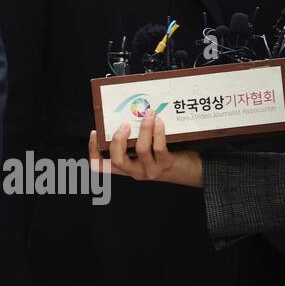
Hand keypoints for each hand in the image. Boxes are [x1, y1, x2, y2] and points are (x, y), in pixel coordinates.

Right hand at [88, 109, 203, 187]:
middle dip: (118, 139)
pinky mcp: (166, 165)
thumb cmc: (165, 157)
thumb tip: (127, 114)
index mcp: (126, 167)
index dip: (93, 150)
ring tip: (148, 114)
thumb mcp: (146, 153)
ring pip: (140, 149)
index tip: (94, 132)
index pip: (101, 165)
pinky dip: (158, 132)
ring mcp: (151, 170)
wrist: (190, 171)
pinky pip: (159, 147)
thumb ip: (134, 140)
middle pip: (117, 159)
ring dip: (143, 128)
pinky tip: (159, 121)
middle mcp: (136, 172)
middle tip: (124, 124)